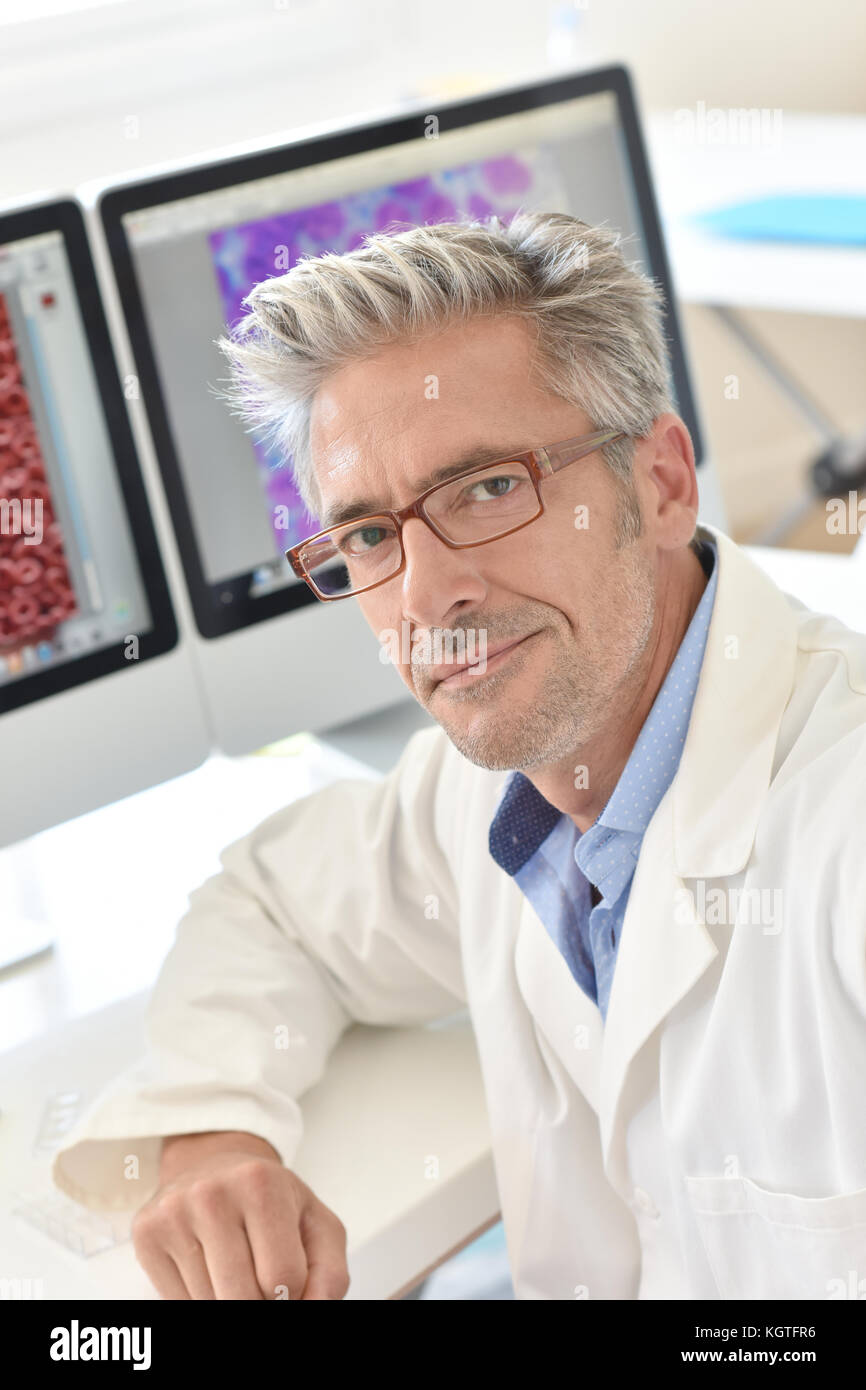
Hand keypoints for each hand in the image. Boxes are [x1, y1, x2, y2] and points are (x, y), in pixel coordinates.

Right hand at [131, 1131, 349, 1299]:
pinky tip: (208, 1268)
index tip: (287, 1278)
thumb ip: (329, 1274)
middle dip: (259, 1302)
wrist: (216, 1167)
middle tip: (260, 1280)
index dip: (291, 1292)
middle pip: (242, 1298)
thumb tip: (313, 1310)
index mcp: (261, 1183)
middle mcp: (211, 1194)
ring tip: (235, 1266)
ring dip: (227, 1299)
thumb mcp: (316, 1225)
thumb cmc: (271, 1201)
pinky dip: (199, 1299)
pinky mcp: (146, 1234)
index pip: (283, 1278)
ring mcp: (173, 1213)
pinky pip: (178, 1303)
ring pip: (208, 1304)